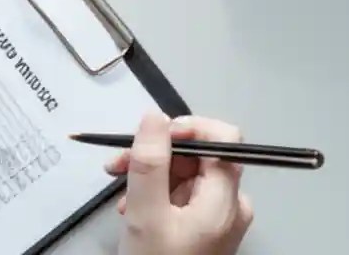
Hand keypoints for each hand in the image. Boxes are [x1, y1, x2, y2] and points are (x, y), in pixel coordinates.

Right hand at [108, 112, 253, 254]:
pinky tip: (132, 208)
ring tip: (121, 191)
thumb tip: (155, 117)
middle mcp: (229, 206)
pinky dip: (155, 195)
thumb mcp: (146, 214)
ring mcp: (217, 219)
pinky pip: (181, 197)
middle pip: (198, 157)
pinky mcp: (203, 230)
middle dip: (156, 154)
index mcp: (225, 199)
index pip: (222, 138)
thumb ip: (149, 162)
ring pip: (184, 176)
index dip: (188, 128)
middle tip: (119, 163)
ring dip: (150, 176)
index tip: (153, 133)